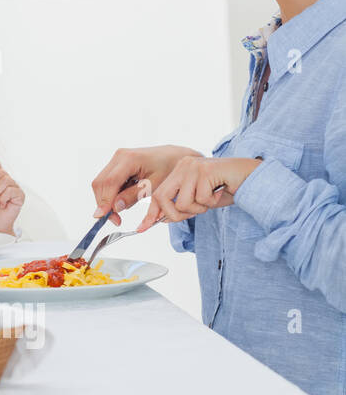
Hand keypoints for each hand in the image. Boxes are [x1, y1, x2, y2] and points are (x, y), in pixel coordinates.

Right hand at [90, 145, 203, 224]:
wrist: (174, 156)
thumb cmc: (169, 169)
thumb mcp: (154, 186)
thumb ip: (133, 196)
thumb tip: (114, 207)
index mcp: (130, 159)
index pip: (109, 182)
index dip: (104, 200)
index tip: (103, 216)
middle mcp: (119, 156)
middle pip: (100, 183)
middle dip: (103, 203)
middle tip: (116, 219)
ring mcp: (116, 159)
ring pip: (101, 183)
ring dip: (107, 199)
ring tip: (122, 210)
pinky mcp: (116, 164)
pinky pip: (107, 182)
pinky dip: (112, 194)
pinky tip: (125, 198)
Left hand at [138, 156, 259, 230]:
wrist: (252, 177)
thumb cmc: (227, 188)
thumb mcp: (200, 200)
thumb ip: (182, 207)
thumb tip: (162, 219)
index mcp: (179, 171)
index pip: (158, 194)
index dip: (151, 213)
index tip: (142, 228)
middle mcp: (183, 166)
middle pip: (162, 198)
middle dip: (176, 214)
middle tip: (197, 211)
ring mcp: (193, 167)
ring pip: (182, 202)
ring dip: (199, 208)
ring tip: (212, 197)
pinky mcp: (206, 170)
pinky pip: (201, 199)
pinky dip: (212, 202)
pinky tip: (221, 191)